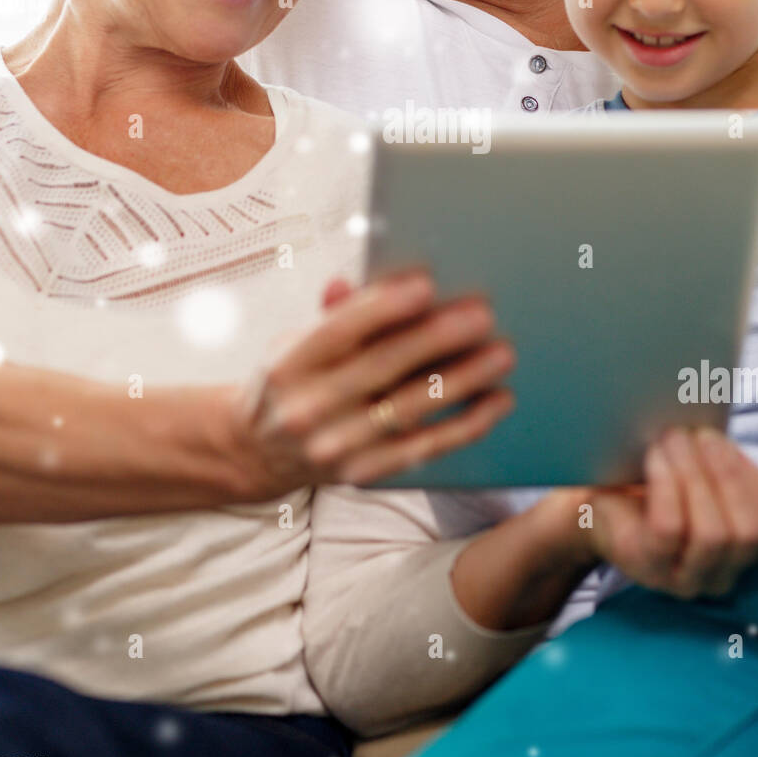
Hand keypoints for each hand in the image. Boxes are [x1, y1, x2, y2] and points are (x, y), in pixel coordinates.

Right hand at [231, 269, 515, 492]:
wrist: (257, 452)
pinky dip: (465, 426)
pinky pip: (423, 449)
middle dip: (435, 339)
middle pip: (380, 368)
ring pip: (409, 410)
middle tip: (480, 316)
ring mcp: (335, 447)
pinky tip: (496, 401)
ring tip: (500, 354)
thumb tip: (353, 282)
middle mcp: (308, 409)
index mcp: (288, 365)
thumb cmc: (290, 382)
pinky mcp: (362, 474)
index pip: (338, 331)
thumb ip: (333, 314)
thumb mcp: (294, 342)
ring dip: (461, 381)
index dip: (381, 308)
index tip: (425, 285)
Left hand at [537, 427, 757, 598]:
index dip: (756, 477)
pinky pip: (671, 528)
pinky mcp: (647, 566)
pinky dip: (669, 483)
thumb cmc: (657, 483)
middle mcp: (720, 575)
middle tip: (696, 432)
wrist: (595, 500)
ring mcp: (683, 577)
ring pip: (714, 533)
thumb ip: (746, 478)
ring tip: (673, 438)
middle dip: (725, 471)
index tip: (720, 439)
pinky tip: (656, 456)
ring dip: (696, 474)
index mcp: (744, 551)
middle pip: (749, 531)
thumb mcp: (707, 477)